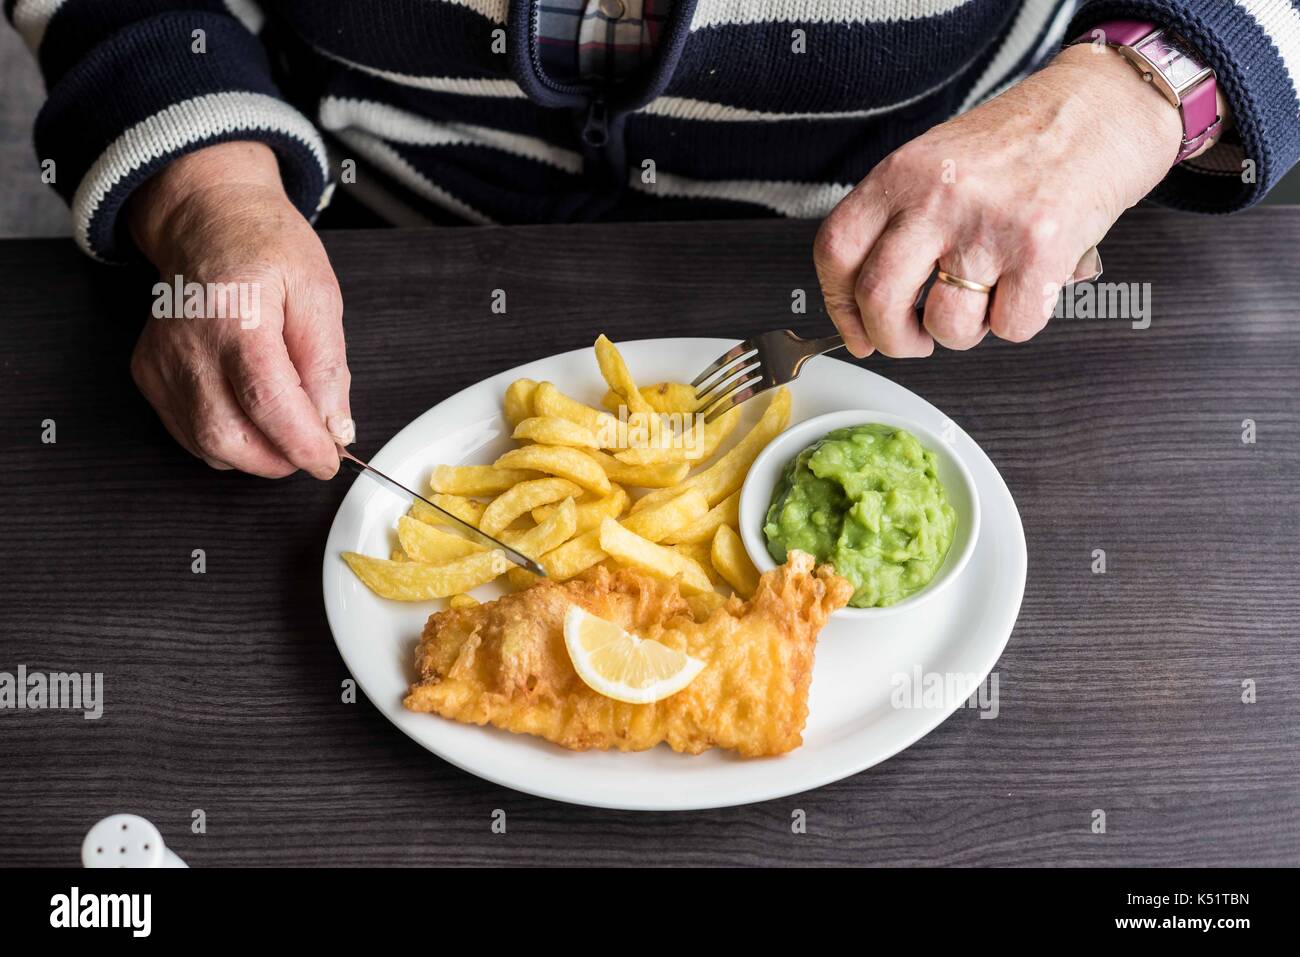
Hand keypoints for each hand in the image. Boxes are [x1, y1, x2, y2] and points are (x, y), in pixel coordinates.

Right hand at [127, 141, 349, 477]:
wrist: (209, 223)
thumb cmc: (266, 249)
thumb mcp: (318, 295)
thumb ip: (328, 366)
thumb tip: (335, 428)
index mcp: (236, 317)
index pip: (267, 402)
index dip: (302, 444)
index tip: (329, 460)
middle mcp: (189, 345)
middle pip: (227, 436)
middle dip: (277, 459)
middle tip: (310, 446)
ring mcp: (162, 362)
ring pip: (207, 444)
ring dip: (255, 453)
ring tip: (284, 423)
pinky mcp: (150, 375)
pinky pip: (190, 433)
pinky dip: (229, 440)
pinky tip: (251, 413)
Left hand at [814, 42, 1184, 356]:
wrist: (1103, 105)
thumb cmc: (1022, 142)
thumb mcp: (937, 162)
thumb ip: (899, 222)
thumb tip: (865, 308)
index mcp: (901, 174)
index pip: (837, 251)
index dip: (838, 305)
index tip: (856, 328)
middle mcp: (938, 197)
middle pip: (877, 298)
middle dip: (891, 340)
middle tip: (912, 340)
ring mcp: (988, 225)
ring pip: (946, 325)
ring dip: (962, 334)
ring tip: (983, 300)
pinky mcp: (1042, 250)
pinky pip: (1011, 327)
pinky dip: (1019, 321)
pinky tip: (1029, 285)